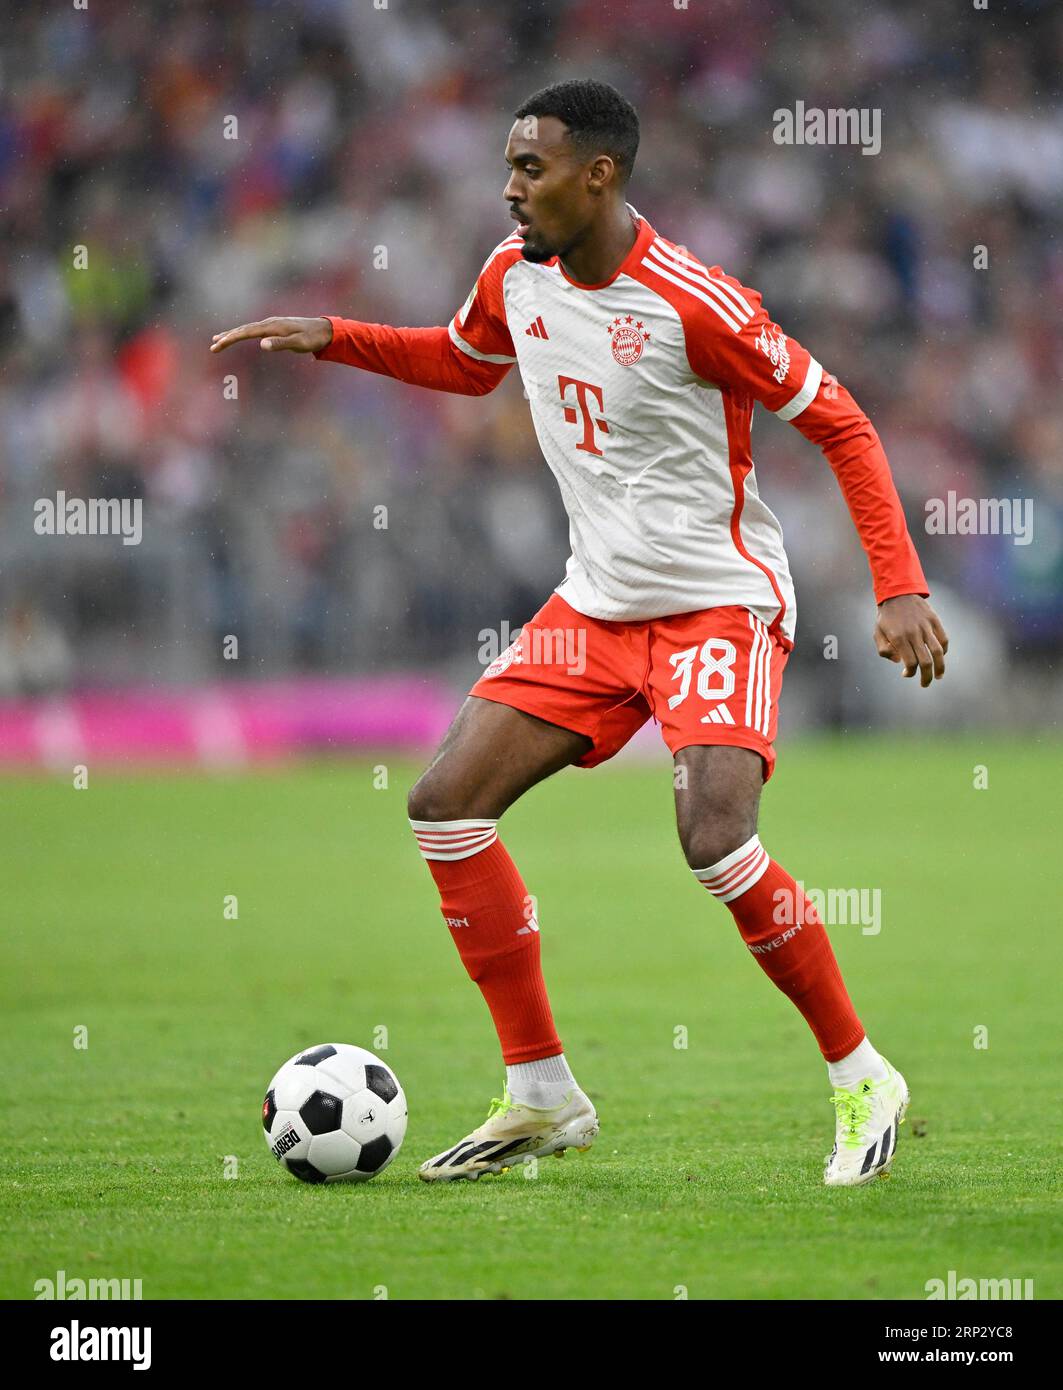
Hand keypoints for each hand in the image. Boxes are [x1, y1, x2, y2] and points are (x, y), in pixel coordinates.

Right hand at [209, 317, 333, 354]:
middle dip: (227, 338)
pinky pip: (254, 330)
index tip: (218, 345)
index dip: (230, 339)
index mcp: (271, 326)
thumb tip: (262, 344)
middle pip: (243, 329)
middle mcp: (269, 322)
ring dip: (232, 334)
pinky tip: (238, 336)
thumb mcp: (298, 344)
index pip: (246, 332)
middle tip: (213, 347)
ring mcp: (271, 324)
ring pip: (247, 329)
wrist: (324, 329)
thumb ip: (281, 344)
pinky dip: (243, 333)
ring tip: (218, 340)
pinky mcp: (274, 327)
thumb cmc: (312, 339)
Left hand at [873, 595, 947, 686]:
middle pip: (926, 661)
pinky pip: (943, 639)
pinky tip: (940, 656)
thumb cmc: (886, 616)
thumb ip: (884, 650)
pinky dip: (944, 650)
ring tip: (938, 676)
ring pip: (938, 652)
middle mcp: (913, 634)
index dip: (910, 672)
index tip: (907, 674)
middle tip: (925, 684)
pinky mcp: (934, 620)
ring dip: (940, 667)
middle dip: (926, 677)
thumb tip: (900, 662)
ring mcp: (925, 627)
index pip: (910, 663)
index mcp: (898, 638)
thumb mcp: (877, 633)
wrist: (897, 593)